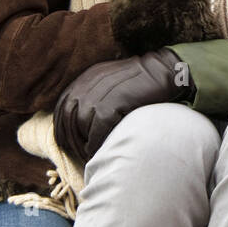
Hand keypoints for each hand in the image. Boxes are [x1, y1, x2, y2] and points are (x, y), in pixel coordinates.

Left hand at [53, 49, 190, 163]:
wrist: (165, 71)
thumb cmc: (142, 81)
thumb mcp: (112, 81)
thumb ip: (96, 94)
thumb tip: (83, 118)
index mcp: (86, 78)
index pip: (62, 107)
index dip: (63, 128)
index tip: (70, 143)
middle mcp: (88, 84)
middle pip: (67, 118)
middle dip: (71, 139)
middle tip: (80, 154)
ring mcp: (100, 93)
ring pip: (80, 125)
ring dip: (83, 143)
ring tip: (91, 155)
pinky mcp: (113, 103)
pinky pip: (97, 129)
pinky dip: (96, 142)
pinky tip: (100, 150)